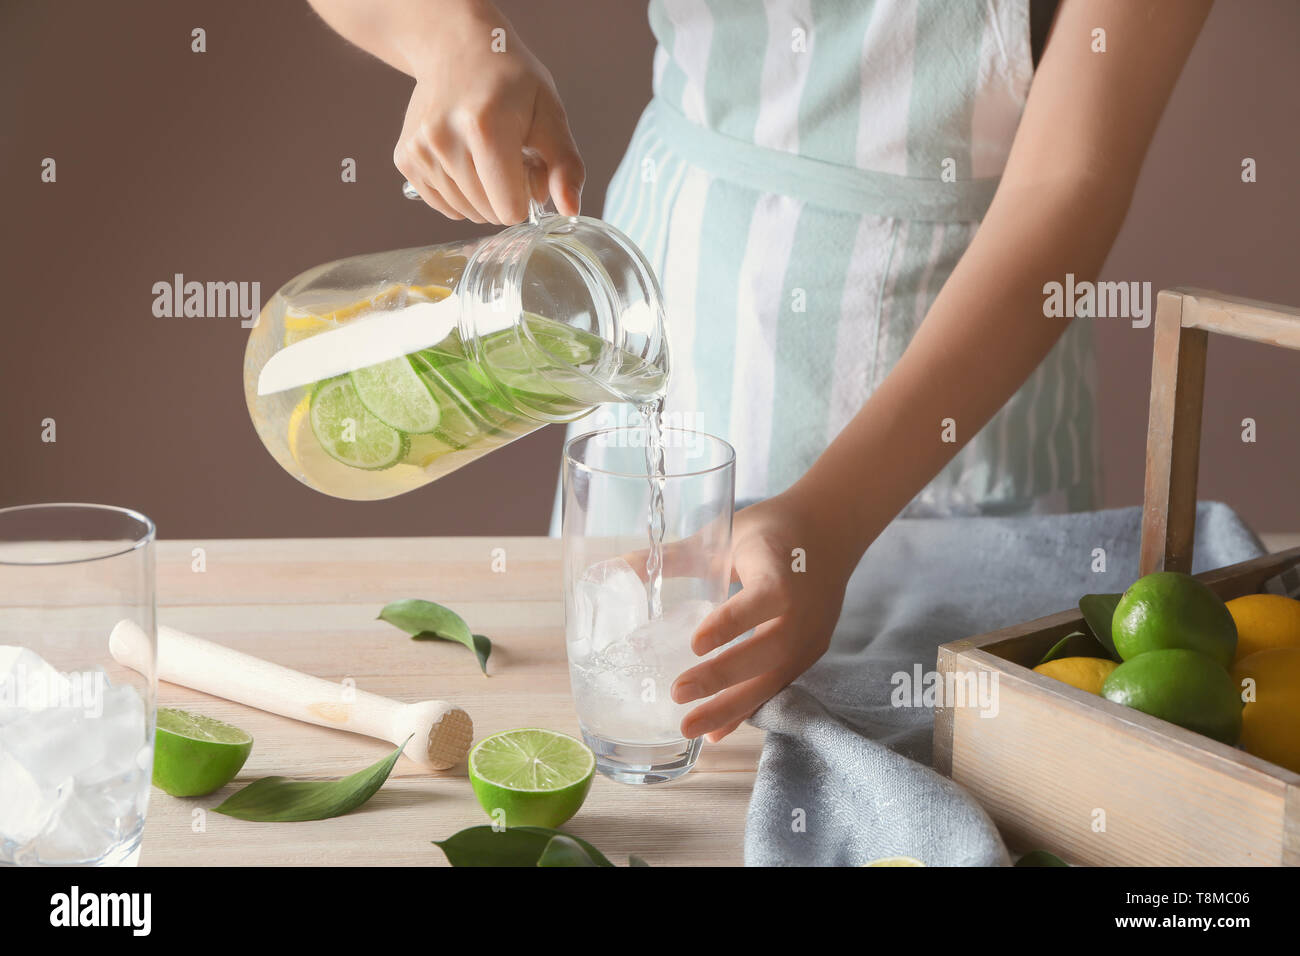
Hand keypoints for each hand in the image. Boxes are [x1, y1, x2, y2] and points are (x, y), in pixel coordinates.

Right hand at [393, 7, 583, 223]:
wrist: (457, 48)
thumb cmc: (509, 80)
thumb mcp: (549, 113)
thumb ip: (565, 166)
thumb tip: (570, 211)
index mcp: (486, 128)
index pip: (510, 209)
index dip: (526, 195)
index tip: (527, 166)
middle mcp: (445, 140)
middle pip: (488, 213)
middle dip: (505, 194)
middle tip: (508, 155)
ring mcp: (420, 150)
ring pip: (465, 212)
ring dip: (483, 194)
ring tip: (485, 154)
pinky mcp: (406, 158)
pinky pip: (443, 204)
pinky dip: (460, 193)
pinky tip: (465, 159)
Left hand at [671, 492, 857, 741]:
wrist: (832, 531)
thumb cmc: (771, 529)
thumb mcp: (726, 534)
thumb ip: (673, 557)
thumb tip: (614, 569)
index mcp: (782, 571)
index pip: (761, 600)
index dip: (731, 623)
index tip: (695, 643)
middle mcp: (803, 610)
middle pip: (769, 650)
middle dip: (723, 676)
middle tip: (677, 692)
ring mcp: (811, 637)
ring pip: (773, 678)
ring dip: (731, 706)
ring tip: (689, 728)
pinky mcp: (810, 654)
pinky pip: (777, 686)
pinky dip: (746, 708)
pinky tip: (716, 732)